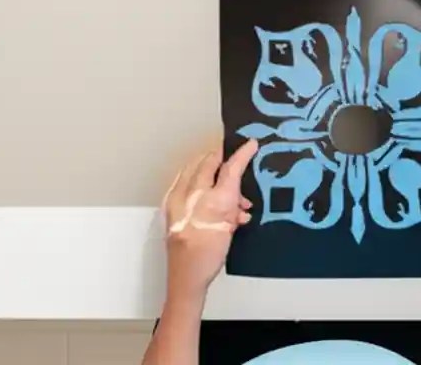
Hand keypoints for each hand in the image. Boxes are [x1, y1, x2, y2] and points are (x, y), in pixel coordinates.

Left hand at [161, 139, 257, 302]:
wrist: (186, 276)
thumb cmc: (209, 257)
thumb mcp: (229, 229)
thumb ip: (234, 209)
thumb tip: (239, 203)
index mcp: (212, 201)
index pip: (229, 167)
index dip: (242, 154)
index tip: (251, 143)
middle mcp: (192, 195)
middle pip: (208, 162)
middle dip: (223, 159)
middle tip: (235, 162)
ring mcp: (177, 199)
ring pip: (196, 170)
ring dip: (212, 172)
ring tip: (227, 192)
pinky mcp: (169, 206)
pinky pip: (184, 182)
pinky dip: (198, 181)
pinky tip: (209, 195)